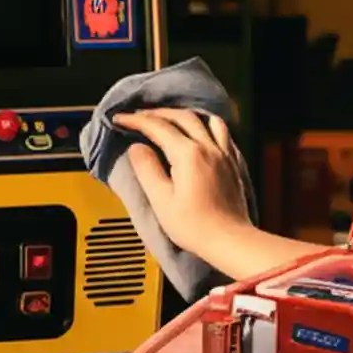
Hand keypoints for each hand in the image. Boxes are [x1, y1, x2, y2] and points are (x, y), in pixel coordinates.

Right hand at [112, 109, 251, 255]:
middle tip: (139, 116)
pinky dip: (207, 124)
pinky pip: (222, 132)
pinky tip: (201, 132)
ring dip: (184, 114)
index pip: (158, 127)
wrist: (230, 240)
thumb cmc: (194, 226)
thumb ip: (147, 170)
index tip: (120, 119)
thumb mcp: (161, 200)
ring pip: (205, 119)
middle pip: (181, 116)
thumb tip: (137, 148)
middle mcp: (208, 147)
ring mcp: (223, 153)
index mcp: (188, 154)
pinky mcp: (233, 163)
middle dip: (157, 113)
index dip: (136, 121)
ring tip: (170, 118)